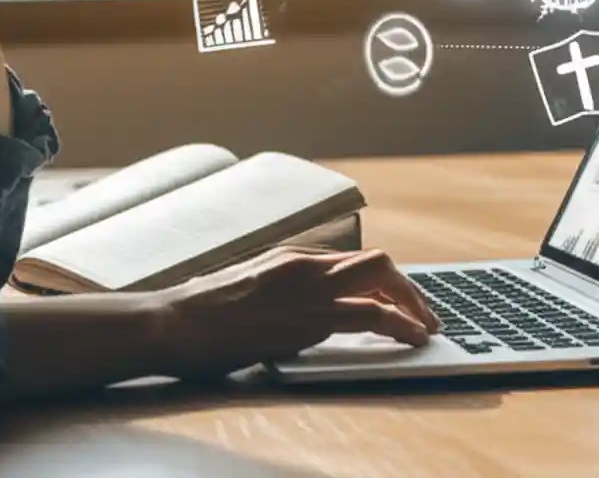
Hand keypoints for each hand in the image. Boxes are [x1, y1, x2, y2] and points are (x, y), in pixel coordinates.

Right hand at [156, 247, 441, 378]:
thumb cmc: (197, 316)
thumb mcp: (244, 294)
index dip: (381, 285)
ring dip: (413, 304)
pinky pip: (371, 313)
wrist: (171, 322)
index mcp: (289, 258)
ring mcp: (308, 286)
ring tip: (427, 328)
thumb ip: (276, 298)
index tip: (397, 303)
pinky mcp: (309, 315)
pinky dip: (401, 323)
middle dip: (407, 289)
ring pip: (382, 278)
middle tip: (423, 316)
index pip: (351, 263)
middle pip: (376, 263)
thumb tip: (293, 318)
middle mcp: (304, 264)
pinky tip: (413, 339)